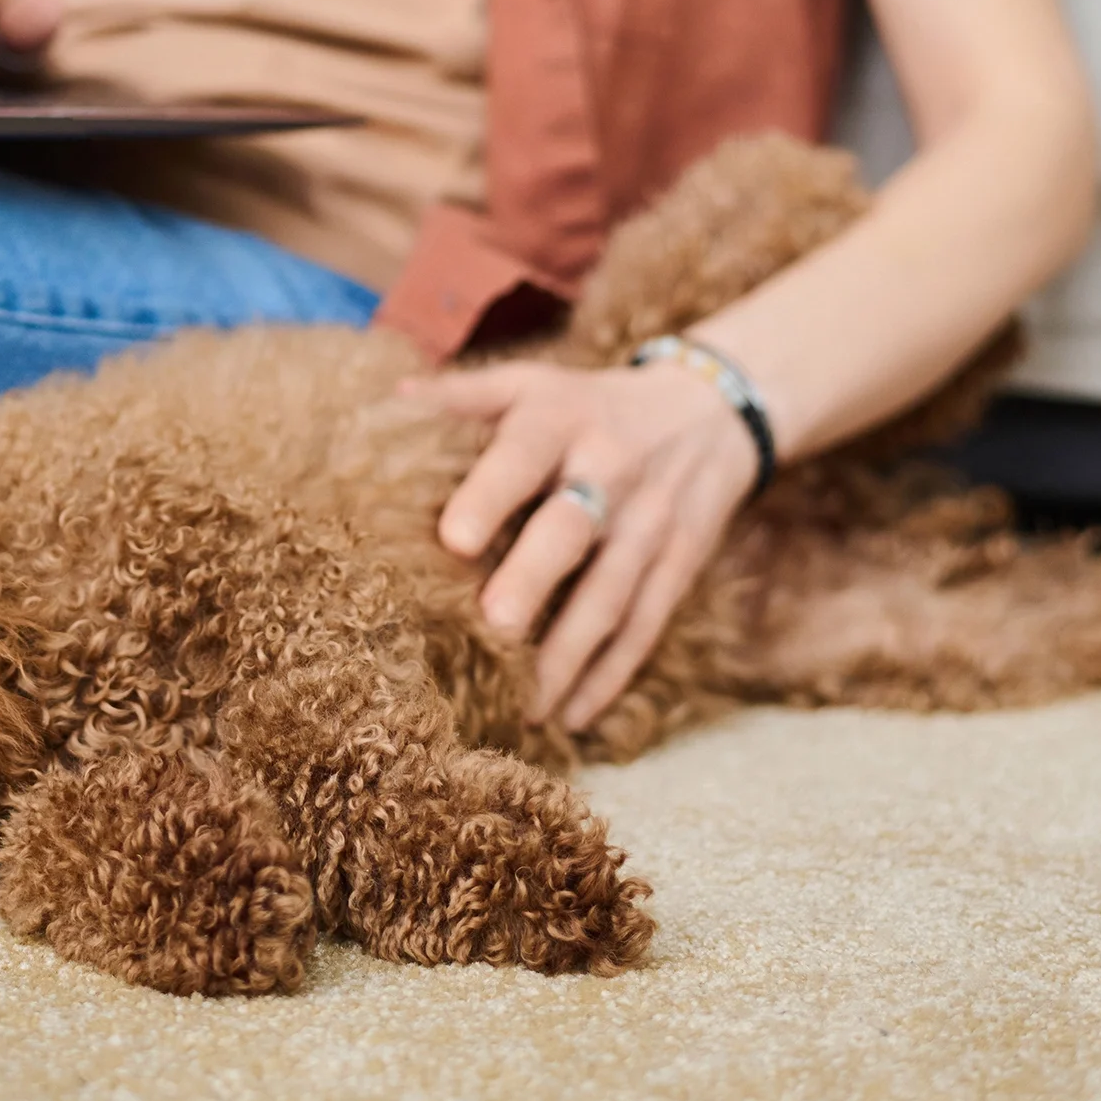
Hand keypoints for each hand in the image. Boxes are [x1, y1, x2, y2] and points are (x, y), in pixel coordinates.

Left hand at [404, 361, 758, 730]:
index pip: (524, 455)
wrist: (710, 412)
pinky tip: (571, 716)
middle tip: (493, 628)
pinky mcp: (679, 565)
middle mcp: (610, 472)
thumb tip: (390, 404)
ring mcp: (650, 524)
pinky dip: (611, 675)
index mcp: (560, 420)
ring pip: (611, 595)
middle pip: (573, 529)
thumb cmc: (587, 405)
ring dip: (569, 654)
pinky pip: (645, 626)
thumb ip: (464, 395)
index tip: (455, 538)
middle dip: (534, 580)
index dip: (490, 493)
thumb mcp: (531, 384)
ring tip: (525, 707)